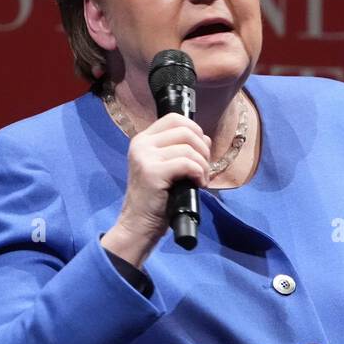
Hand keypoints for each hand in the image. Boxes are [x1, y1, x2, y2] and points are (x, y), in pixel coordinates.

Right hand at [114, 112, 212, 255]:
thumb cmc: (156, 198)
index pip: (175, 118)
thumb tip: (204, 138)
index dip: (195, 130)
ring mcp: (145, 157)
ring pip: (189, 148)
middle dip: (203, 149)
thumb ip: (179, 149)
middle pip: (185, 130)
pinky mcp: (152, 172)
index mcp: (143, 139)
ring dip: (203, 165)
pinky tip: (198, 184)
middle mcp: (141, 144)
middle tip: (204, 168)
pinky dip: (199, 173)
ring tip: (201, 179)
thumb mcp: (165, 166)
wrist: (138, 224)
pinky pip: (187, 163)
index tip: (200, 150)